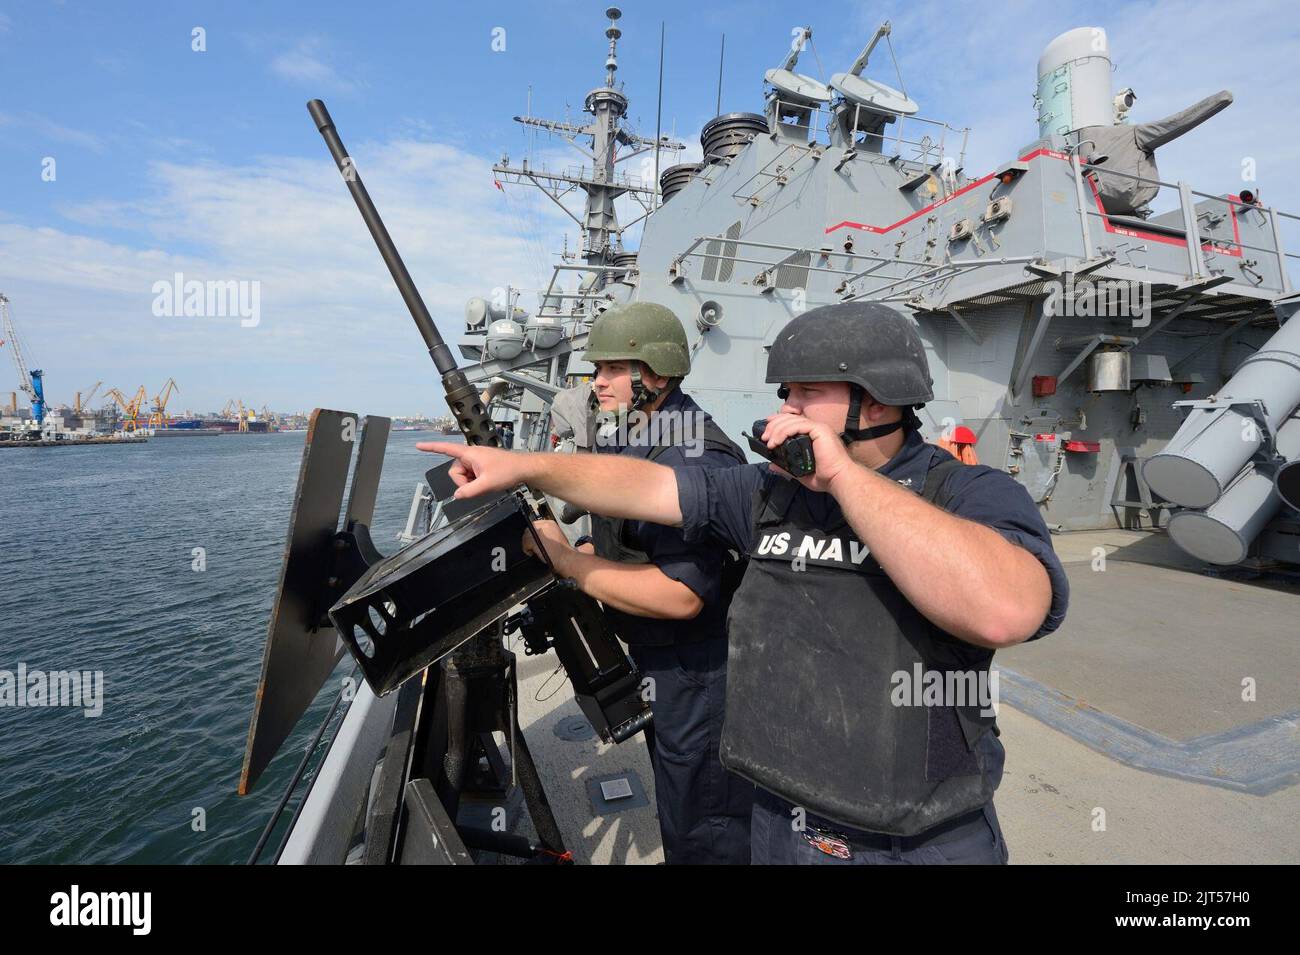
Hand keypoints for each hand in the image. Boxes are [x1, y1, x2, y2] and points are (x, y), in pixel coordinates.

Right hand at [416, 441, 530, 498]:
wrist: (524, 468)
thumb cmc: (508, 470)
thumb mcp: (487, 484)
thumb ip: (469, 491)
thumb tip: (457, 496)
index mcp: (469, 454)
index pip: (446, 449)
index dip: (431, 448)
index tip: (419, 446)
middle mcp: (471, 455)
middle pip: (455, 472)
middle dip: (464, 482)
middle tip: (479, 485)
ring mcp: (477, 461)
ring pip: (464, 476)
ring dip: (472, 483)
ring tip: (486, 483)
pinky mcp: (482, 466)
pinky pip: (472, 477)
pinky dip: (477, 482)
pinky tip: (487, 483)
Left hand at [522, 519, 574, 574]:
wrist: (565, 557)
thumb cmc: (563, 551)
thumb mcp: (557, 536)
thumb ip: (548, 533)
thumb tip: (539, 537)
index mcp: (550, 523)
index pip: (535, 525)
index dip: (533, 534)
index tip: (534, 540)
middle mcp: (544, 525)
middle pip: (529, 529)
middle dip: (529, 538)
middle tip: (532, 547)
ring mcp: (538, 532)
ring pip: (526, 536)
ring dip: (527, 544)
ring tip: (533, 551)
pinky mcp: (534, 540)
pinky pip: (525, 544)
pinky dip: (527, 549)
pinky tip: (532, 553)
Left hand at [760, 412, 855, 491]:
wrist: (838, 479)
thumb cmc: (826, 476)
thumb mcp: (801, 472)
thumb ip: (786, 467)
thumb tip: (772, 465)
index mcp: (813, 435)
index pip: (793, 422)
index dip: (779, 422)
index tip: (767, 428)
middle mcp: (816, 428)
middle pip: (790, 419)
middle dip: (774, 426)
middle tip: (764, 437)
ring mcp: (818, 428)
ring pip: (792, 421)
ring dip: (776, 430)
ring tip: (768, 442)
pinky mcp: (819, 429)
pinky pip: (797, 425)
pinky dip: (784, 432)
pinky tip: (777, 441)